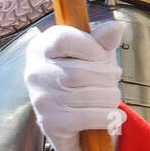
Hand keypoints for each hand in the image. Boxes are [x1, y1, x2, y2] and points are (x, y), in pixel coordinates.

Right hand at [25, 22, 123, 150]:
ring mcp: (41, 98)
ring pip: (92, 95)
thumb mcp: (93, 56)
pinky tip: (110, 116)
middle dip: (109, 78)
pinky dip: (109, 117)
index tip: (99, 55)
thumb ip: (102, 41)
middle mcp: (34, 72)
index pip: (64, 39)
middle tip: (110, 81)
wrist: (71, 122)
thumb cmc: (82, 81)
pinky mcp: (51, 122)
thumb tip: (115, 27)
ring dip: (111, 99)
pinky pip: (92, 116)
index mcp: (40, 48)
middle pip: (84, 71)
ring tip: (107, 99)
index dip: (91, 47)